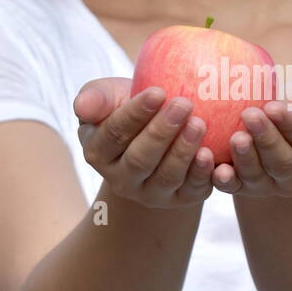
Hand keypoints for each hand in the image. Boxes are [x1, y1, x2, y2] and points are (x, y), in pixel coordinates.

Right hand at [73, 78, 214, 207]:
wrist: (160, 127)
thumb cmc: (129, 105)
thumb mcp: (109, 96)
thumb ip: (95, 98)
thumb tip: (82, 106)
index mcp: (98, 152)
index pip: (114, 134)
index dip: (136, 113)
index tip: (158, 91)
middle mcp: (121, 179)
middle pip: (140, 158)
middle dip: (162, 131)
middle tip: (184, 104)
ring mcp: (150, 193)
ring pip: (166, 176)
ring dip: (183, 151)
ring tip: (199, 123)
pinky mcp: (179, 199)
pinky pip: (190, 190)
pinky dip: (201, 174)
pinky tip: (209, 154)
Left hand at [211, 77, 291, 197]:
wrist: (279, 113)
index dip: (291, 125)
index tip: (274, 106)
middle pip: (283, 161)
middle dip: (266, 139)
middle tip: (250, 115)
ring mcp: (272, 184)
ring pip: (259, 175)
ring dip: (246, 158)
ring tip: (236, 137)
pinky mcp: (246, 187)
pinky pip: (235, 187)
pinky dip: (225, 181)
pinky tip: (217, 169)